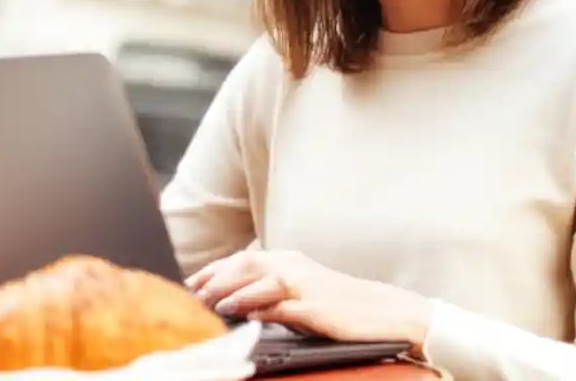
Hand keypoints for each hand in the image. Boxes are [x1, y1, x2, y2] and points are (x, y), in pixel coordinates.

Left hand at [186, 249, 434, 353]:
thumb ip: (271, 286)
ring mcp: (307, 286)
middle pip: (248, 265)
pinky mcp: (317, 308)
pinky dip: (264, 310)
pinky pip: (285, 307)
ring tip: (213, 304)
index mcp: (290, 259)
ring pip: (263, 281)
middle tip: (194, 293)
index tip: (192, 281)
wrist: (383, 309)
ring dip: (236, 292)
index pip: (244, 258)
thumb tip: (233, 296)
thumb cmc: (339, 301)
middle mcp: (295, 267)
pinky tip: (248, 317)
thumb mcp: (303, 285)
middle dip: (217, 278)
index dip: (215, 269)